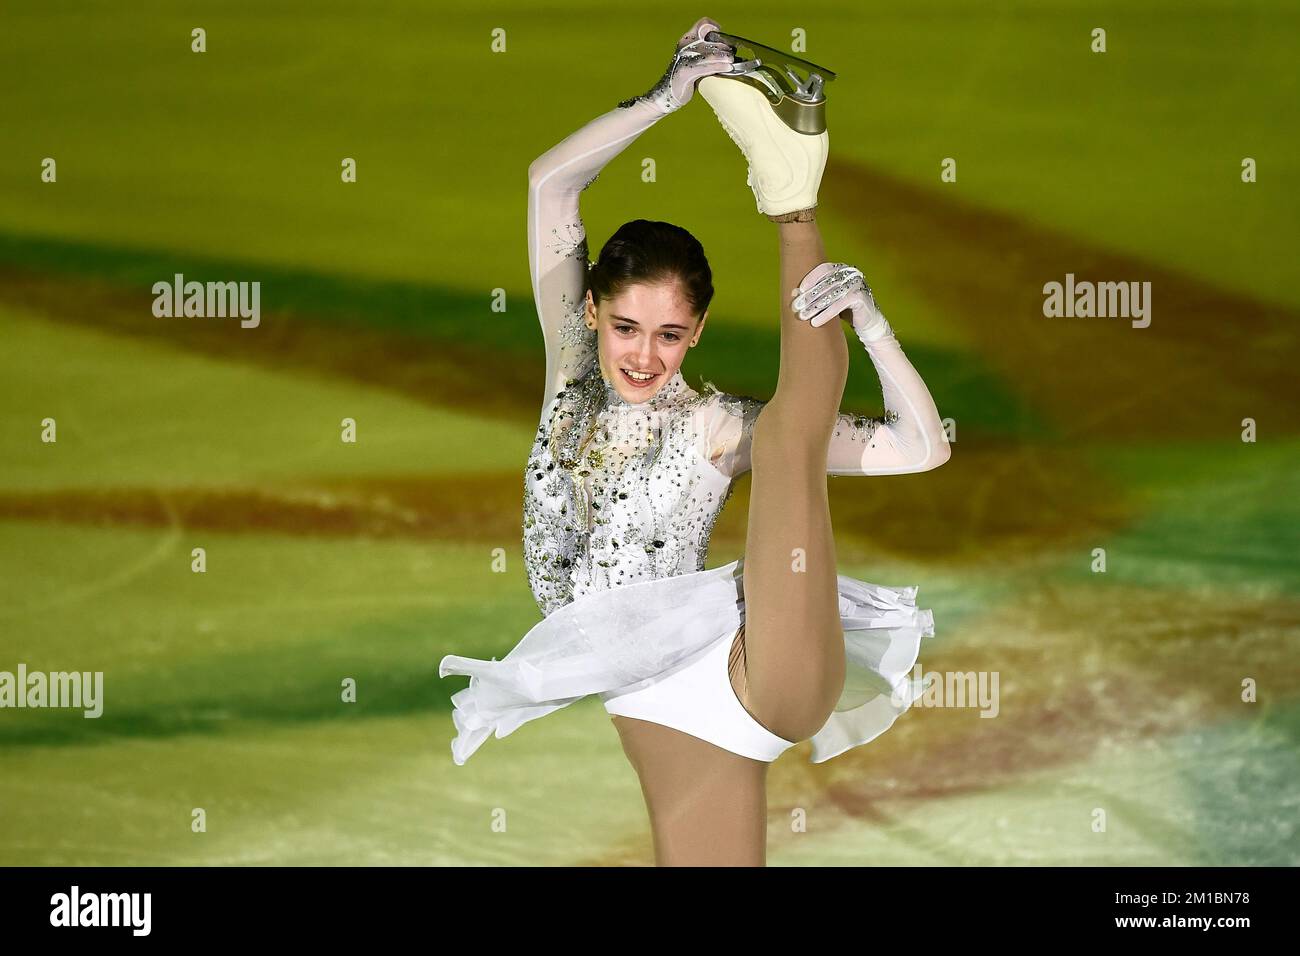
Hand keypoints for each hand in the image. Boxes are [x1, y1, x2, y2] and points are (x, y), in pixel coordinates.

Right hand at [619, 17, 735, 113]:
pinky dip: (718, 67)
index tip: (724, 39)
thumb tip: (729, 52)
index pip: (703, 24)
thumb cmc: (684, 78)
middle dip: (723, 46)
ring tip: (732, 61)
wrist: (666, 93)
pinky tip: (728, 68)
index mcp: (687, 39)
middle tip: (733, 53)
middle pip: (709, 40)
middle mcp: (685, 46)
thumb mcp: (694, 60)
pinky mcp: (686, 72)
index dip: (715, 28)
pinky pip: (706, 67)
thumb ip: (706, 53)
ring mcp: (684, 58)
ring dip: (723, 57)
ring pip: (709, 53)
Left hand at [791, 262, 893, 341]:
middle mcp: (851, 273)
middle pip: (825, 283)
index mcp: (843, 269)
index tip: (797, 291)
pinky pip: (839, 305)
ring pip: (831, 294)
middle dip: (808, 296)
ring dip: (814, 306)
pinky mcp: (860, 297)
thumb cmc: (845, 309)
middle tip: (795, 307)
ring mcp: (857, 283)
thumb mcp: (829, 299)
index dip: (809, 279)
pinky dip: (826, 314)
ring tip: (803, 316)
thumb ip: (815, 293)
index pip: (823, 269)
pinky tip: (815, 322)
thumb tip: (793, 293)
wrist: (867, 323)